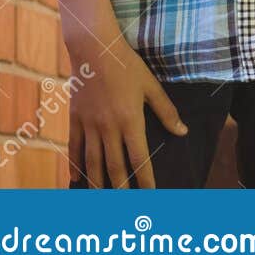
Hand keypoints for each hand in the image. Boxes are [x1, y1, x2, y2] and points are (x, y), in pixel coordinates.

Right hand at [67, 34, 187, 187]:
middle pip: (114, 166)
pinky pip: (73, 148)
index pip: (139, 157)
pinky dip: (74, 166)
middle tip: (126, 204)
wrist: (94, 50)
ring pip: (92, 162)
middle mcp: (108, 128)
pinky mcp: (74, 120)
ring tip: (102, 198)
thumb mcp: (152, 87)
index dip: (145, 178)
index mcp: (130, 120)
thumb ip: (166, 111)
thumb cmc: (127, 66)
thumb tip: (181, 132)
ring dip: (97, 182)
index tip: (150, 193)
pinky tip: (76, 180)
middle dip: (121, 187)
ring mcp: (88, 125)